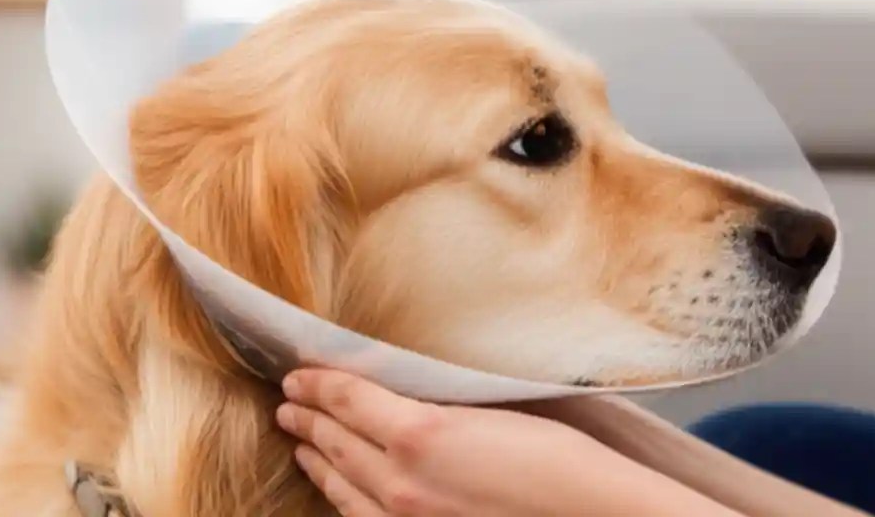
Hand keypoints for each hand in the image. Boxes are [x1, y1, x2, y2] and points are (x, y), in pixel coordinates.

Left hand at [277, 368, 736, 516]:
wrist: (585, 515)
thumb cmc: (557, 457)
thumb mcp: (490, 410)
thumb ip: (433, 407)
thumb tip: (401, 397)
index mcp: (419, 433)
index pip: (348, 399)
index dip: (318, 383)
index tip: (298, 372)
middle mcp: (401, 481)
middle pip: (337, 442)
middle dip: (308, 419)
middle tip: (289, 402)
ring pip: (343, 486)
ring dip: (318, 460)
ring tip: (301, 443)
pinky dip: (343, 499)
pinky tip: (340, 490)